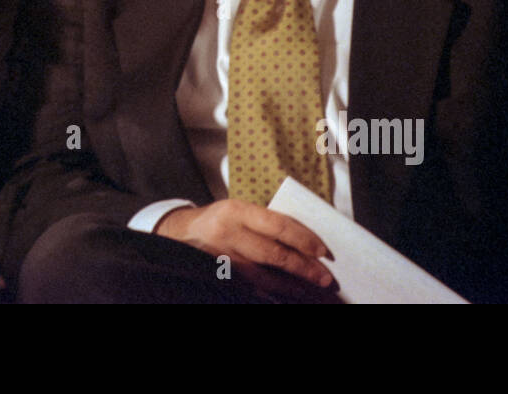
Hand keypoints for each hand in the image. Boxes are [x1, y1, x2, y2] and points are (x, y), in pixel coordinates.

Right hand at [156, 199, 334, 296]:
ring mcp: (222, 259)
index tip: (323, 251)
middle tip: (325, 278)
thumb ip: (265, 222)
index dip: (303, 239)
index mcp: (237, 211)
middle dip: (303, 268)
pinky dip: (273, 293)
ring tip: (312, 291)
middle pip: (274, 255)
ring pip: (265, 277)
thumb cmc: (221, 220)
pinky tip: (288, 297)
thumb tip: (305, 242)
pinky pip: (252, 288)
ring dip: (292, 286)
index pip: (278, 225)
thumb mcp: (239, 210)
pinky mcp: (220, 277)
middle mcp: (228, 234)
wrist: (181, 234)